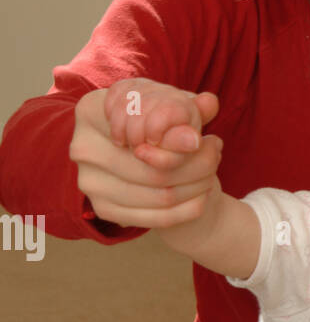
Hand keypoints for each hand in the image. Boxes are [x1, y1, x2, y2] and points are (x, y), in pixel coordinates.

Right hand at [70, 79, 223, 227]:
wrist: (140, 154)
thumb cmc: (154, 122)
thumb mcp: (172, 107)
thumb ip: (191, 106)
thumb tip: (210, 104)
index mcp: (89, 110)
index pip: (142, 128)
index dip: (177, 138)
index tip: (201, 139)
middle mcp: (81, 146)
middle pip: (154, 167)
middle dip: (195, 166)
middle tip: (216, 156)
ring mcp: (89, 181)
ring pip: (159, 194)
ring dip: (195, 187)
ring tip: (213, 174)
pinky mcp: (102, 209)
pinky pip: (155, 218)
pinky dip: (186, 209)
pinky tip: (203, 197)